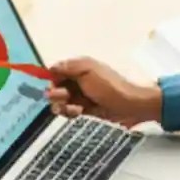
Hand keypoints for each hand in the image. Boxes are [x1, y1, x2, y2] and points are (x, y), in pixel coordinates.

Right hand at [46, 57, 162, 127]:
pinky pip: (69, 111)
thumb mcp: (88, 71)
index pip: (56, 71)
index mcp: (79, 67)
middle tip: (65, 97)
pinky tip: (78, 112)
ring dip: (63, 105)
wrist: (129, 106)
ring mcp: (81, 96)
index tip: (52, 86)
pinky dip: (70, 112)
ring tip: (74, 108)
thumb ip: (67, 68)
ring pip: (60, 101)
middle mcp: (78, 80)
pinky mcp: (84, 109)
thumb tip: (51, 68)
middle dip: (56, 94)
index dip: (51, 79)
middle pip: (56, 87)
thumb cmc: (109, 86)